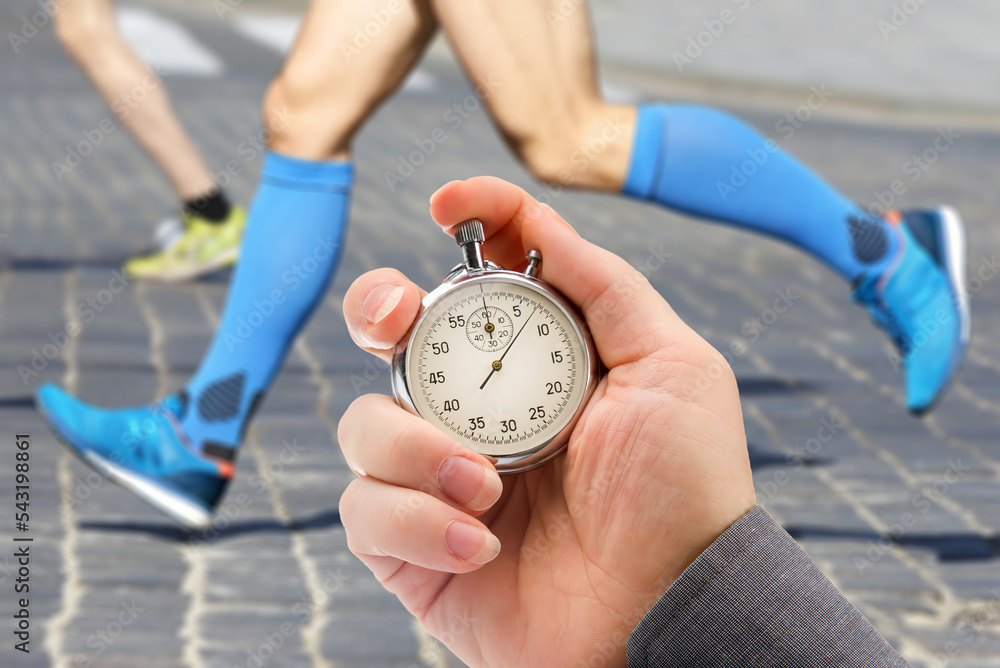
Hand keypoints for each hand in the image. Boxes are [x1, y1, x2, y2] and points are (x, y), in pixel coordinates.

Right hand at [338, 177, 755, 666]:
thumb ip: (603, 284)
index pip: (477, 278)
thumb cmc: (683, 491)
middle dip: (378, 308)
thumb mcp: (670, 366)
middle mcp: (477, 410)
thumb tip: (537, 220)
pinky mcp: (413, 545)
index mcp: (533, 361)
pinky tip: (482, 544)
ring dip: (419, 448)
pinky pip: (366, 510)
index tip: (451, 205)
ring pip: (365, 424)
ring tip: (487, 488)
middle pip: (388, 334)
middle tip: (399, 321)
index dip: (464, 226)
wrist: (670, 610)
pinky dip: (419, 521)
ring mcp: (438, 477)